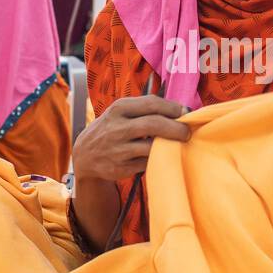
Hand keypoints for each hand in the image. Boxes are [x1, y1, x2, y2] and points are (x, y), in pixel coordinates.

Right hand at [72, 94, 189, 180]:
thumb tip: (181, 109)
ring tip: (179, 143)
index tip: (185, 113)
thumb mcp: (120, 112)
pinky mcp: (121, 168)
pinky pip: (147, 163)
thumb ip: (145, 108)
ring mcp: (118, 150)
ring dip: (170, 145)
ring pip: (151, 147)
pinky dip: (157, 159)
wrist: (85, 155)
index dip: (173, 108)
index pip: (152, 104)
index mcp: (118, 108)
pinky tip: (162, 155)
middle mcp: (116, 128)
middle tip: (187, 132)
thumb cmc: (112, 128)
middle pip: (153, 124)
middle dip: (176, 128)